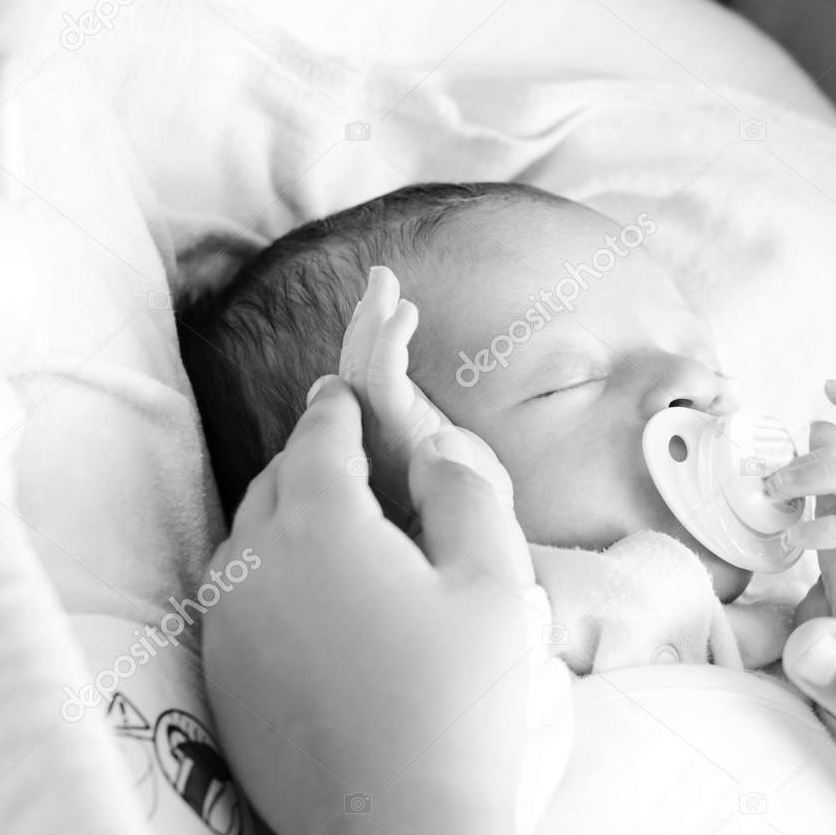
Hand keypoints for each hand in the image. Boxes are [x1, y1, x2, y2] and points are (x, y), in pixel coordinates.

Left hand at [202, 376, 556, 834]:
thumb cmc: (461, 706)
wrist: (401, 833)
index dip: (336, 409)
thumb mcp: (494, 584)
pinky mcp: (220, 683)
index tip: (343, 393)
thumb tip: (434, 451)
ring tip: (322, 525)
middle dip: (305, 459)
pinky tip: (301, 604)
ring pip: (243, 543)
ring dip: (279, 519)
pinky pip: (232, 603)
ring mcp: (228, 628)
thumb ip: (466, 494)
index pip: (319, 439)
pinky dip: (262, 580)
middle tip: (339, 453)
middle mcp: (256, 565)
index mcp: (324, 525)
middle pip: (272, 484)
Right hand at [340, 265, 511, 520]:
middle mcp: (369, 445)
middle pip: (353, 374)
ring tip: (384, 280)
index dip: (365, 345)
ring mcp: (379, 439)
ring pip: (360, 369)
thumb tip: (445, 439)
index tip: (379, 307)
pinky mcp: (398, 433)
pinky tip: (405, 311)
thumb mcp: (464, 488)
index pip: (360, 393)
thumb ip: (452, 462)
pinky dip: (389, 341)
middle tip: (379, 279)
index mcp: (379, 454)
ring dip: (373, 320)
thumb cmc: (473, 529)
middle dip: (364, 323)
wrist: (482, 554)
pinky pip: (384, 380)